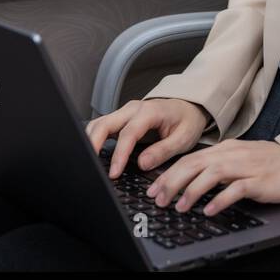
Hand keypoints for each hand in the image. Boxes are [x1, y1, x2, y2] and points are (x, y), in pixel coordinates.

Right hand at [85, 98, 208, 178]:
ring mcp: (125, 112)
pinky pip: (103, 126)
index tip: (114, 172)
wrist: (189, 107)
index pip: (128, 134)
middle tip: (90, 166)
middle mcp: (134, 108)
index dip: (119, 155)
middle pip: (104, 123)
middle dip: (93, 144)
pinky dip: (95, 138)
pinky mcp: (122, 118)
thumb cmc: (187, 121)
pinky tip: (94, 153)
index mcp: (150, 112)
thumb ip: (163, 151)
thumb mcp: (183, 138)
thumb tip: (143, 164)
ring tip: (89, 162)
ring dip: (90, 140)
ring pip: (99, 123)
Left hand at [145, 138, 279, 216]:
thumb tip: (190, 180)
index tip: (154, 188)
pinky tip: (209, 210)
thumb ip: (216, 167)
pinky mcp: (258, 181)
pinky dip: (220, 200)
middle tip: (159, 199)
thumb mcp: (237, 161)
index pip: (190, 158)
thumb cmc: (267, 164)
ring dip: (192, 191)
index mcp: (224, 149)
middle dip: (173, 182)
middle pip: (195, 164)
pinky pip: (236, 189)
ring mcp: (245, 166)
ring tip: (180, 206)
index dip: (169, 173)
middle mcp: (231, 155)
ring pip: (212, 174)